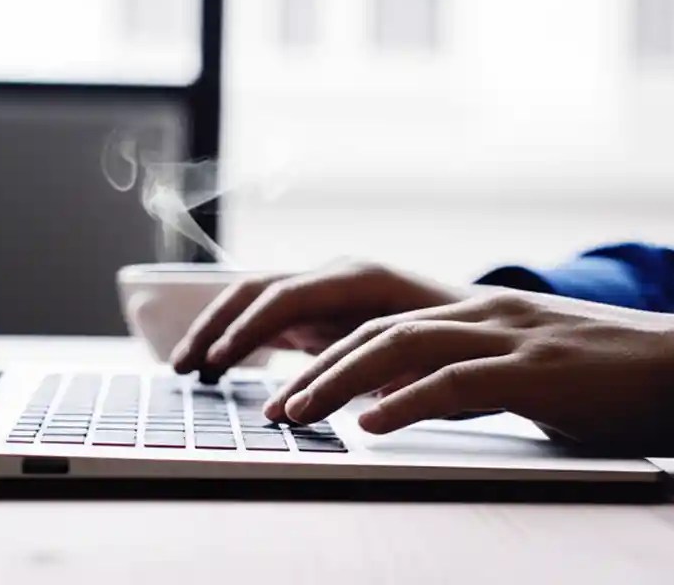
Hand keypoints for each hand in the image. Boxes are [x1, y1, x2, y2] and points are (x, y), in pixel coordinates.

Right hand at [169, 261, 469, 377]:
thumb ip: (402, 370)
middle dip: (218, 325)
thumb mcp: (440, 359)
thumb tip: (371, 396)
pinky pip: (266, 320)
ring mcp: (326, 294)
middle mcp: (338, 278)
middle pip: (259, 290)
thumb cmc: (468, 342)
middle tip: (185, 367)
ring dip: (218, 330)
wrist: (488, 329)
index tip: (218, 363)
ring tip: (186, 369)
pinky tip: (214, 370)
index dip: (249, 329)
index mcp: (363, 280)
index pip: (288, 295)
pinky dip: (237, 340)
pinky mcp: (320, 315)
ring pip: (255, 301)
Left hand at [264, 289, 673, 455]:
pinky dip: (407, 402)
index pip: (379, 324)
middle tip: (269, 408)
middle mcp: (483, 313)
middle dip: (312, 368)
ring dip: (339, 383)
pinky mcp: (538, 371)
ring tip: (295, 415)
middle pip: (374, 330)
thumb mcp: (524, 373)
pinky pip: (457, 383)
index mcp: (477, 312)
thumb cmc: (611, 380)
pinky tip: (370, 426)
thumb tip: (403, 404)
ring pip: (401, 347)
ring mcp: (509, 337)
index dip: (324, 354)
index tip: (285, 389)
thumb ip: (466, 380)